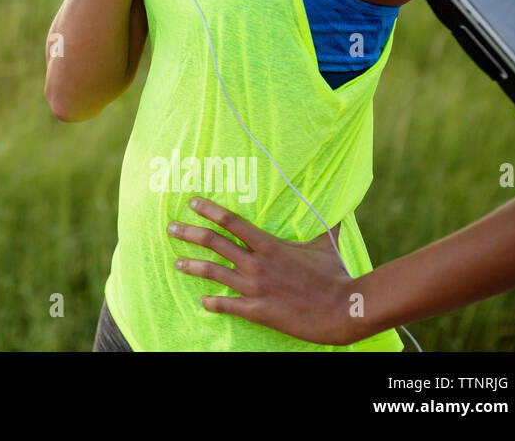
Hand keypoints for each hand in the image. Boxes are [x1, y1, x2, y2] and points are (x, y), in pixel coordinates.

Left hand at [168, 196, 367, 345]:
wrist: (343, 309)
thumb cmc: (335, 274)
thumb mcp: (326, 244)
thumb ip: (325, 223)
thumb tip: (338, 203)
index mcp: (269, 245)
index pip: (232, 222)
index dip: (209, 210)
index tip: (192, 203)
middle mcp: (257, 264)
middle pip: (214, 243)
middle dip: (189, 234)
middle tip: (170, 228)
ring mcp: (255, 288)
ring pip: (214, 273)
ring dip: (193, 266)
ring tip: (177, 263)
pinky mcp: (258, 310)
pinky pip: (228, 306)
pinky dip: (213, 303)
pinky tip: (202, 301)